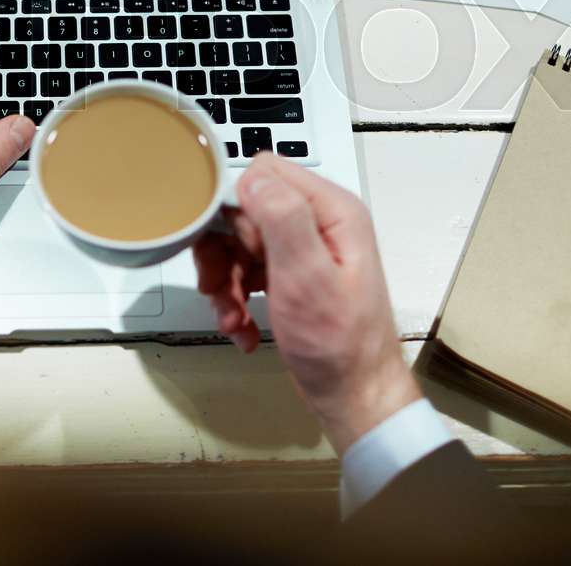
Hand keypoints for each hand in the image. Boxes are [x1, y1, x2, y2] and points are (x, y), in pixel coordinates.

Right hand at [194, 153, 419, 453]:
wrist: (354, 397)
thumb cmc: (338, 344)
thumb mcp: (307, 277)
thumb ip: (283, 218)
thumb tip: (251, 177)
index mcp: (331, 210)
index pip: (264, 173)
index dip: (235, 208)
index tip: (228, 248)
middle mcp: (319, 223)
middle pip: (245, 211)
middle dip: (223, 252)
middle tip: (216, 288)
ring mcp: (305, 251)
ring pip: (240, 244)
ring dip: (225, 282)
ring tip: (230, 317)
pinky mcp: (292, 276)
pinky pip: (248, 272)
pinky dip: (236, 300)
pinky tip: (241, 328)